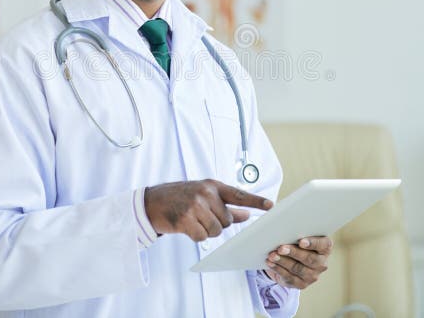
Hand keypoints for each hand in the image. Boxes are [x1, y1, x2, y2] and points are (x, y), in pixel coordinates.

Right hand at [145, 179, 272, 241]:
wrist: (152, 202)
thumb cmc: (179, 198)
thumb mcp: (203, 196)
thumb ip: (225, 205)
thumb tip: (246, 214)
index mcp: (212, 186)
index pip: (239, 194)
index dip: (256, 201)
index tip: (271, 206)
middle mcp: (205, 193)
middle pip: (227, 220)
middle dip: (217, 223)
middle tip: (200, 216)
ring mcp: (195, 205)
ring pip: (216, 231)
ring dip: (206, 231)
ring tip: (192, 220)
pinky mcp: (185, 219)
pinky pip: (201, 237)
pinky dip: (195, 236)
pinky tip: (185, 226)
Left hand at [264, 236, 331, 288]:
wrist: (293, 260)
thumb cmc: (297, 242)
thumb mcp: (300, 235)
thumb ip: (297, 231)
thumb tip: (284, 228)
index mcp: (325, 248)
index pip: (323, 245)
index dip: (313, 243)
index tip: (301, 242)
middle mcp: (322, 263)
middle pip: (309, 259)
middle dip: (294, 253)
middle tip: (281, 248)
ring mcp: (312, 275)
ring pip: (298, 269)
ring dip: (283, 261)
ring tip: (272, 255)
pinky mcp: (302, 284)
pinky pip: (289, 277)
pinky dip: (278, 269)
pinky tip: (271, 263)